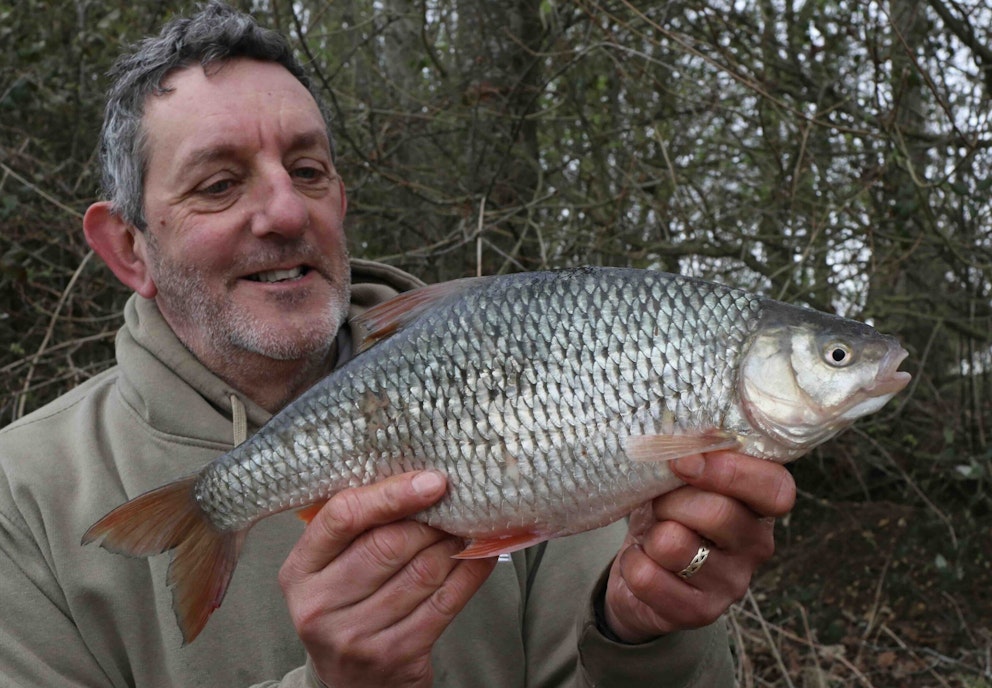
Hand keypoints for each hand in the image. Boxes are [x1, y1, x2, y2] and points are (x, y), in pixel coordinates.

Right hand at [278, 472, 496, 686]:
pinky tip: (480, 556)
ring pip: (422, 572)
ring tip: (466, 529)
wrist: (350, 685)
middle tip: (455, 506)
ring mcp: (356, 636)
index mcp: (300, 571)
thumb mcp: (330, 569)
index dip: (392, 494)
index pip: (343, 516)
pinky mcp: (396, 656)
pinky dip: (470, 573)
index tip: (433, 481)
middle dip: (431, 521)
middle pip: (389, 544)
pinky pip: (445, 603)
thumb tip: (417, 479)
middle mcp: (320, 605)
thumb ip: (358, 529)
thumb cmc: (346, 608)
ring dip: (453, 545)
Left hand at [604, 451, 795, 642]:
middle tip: (658, 501)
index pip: (776, 488)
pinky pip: (649, 577)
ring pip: (676, 545)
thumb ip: (690, 457)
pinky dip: (632, 564)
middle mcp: (756, 546)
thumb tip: (691, 432)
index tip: (685, 461)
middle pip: (718, 513)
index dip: (730, 471)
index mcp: (759, 505)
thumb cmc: (666, 513)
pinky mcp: (700, 613)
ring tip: (652, 534)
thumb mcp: (679, 480)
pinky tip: (641, 561)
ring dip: (650, 533)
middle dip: (672, 501)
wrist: (641, 571)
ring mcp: (731, 583)